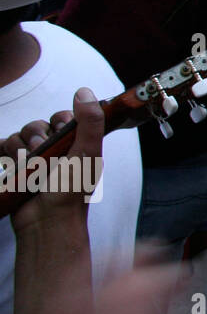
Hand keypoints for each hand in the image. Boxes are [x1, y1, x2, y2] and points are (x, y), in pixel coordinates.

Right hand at [4, 88, 102, 234]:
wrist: (47, 223)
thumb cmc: (72, 191)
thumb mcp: (88, 153)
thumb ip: (90, 122)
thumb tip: (83, 91)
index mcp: (77, 142)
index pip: (63, 116)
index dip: (59, 121)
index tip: (61, 131)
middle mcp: (56, 149)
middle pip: (38, 125)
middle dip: (37, 136)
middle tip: (43, 153)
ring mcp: (35, 159)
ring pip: (19, 136)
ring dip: (20, 148)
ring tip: (29, 165)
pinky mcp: (16, 169)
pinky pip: (4, 149)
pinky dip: (6, 155)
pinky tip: (15, 167)